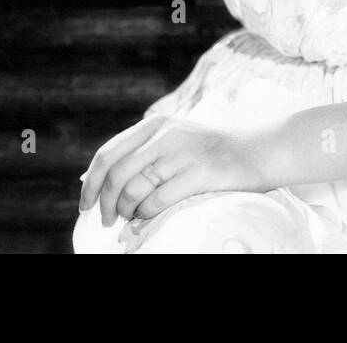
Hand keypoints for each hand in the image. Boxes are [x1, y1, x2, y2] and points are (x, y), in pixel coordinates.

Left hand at [79, 115, 271, 226]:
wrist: (261, 150)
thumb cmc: (214, 151)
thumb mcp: (175, 139)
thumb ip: (140, 152)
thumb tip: (94, 178)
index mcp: (156, 124)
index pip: (108, 153)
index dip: (92, 183)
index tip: (85, 205)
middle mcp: (167, 134)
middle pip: (117, 173)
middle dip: (105, 203)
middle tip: (107, 221)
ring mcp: (183, 152)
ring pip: (134, 188)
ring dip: (127, 211)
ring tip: (131, 220)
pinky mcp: (200, 172)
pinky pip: (158, 199)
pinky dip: (147, 214)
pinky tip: (149, 217)